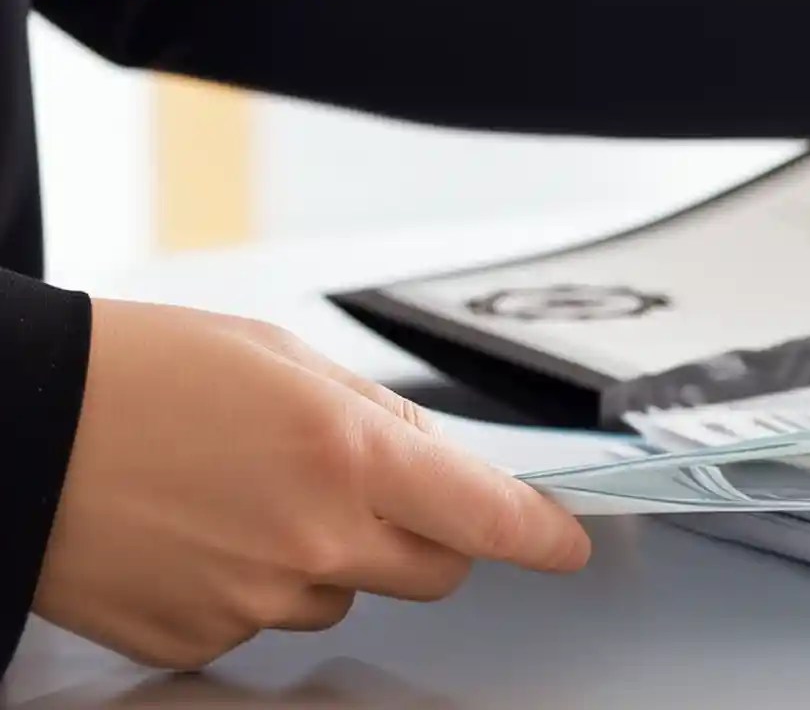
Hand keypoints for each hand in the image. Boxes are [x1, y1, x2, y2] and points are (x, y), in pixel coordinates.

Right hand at [33, 299, 589, 670]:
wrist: (18, 427)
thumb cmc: (142, 372)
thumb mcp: (281, 356)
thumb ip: (378, 415)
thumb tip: (441, 459)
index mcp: (347, 453)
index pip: (487, 515)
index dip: (541, 533)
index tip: (566, 542)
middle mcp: (313, 539)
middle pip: (436, 572)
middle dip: (429, 536)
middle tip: (371, 490)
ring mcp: (258, 601)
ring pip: (346, 597)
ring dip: (330, 557)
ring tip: (248, 497)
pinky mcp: (204, 640)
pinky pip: (270, 620)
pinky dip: (259, 584)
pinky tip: (206, 533)